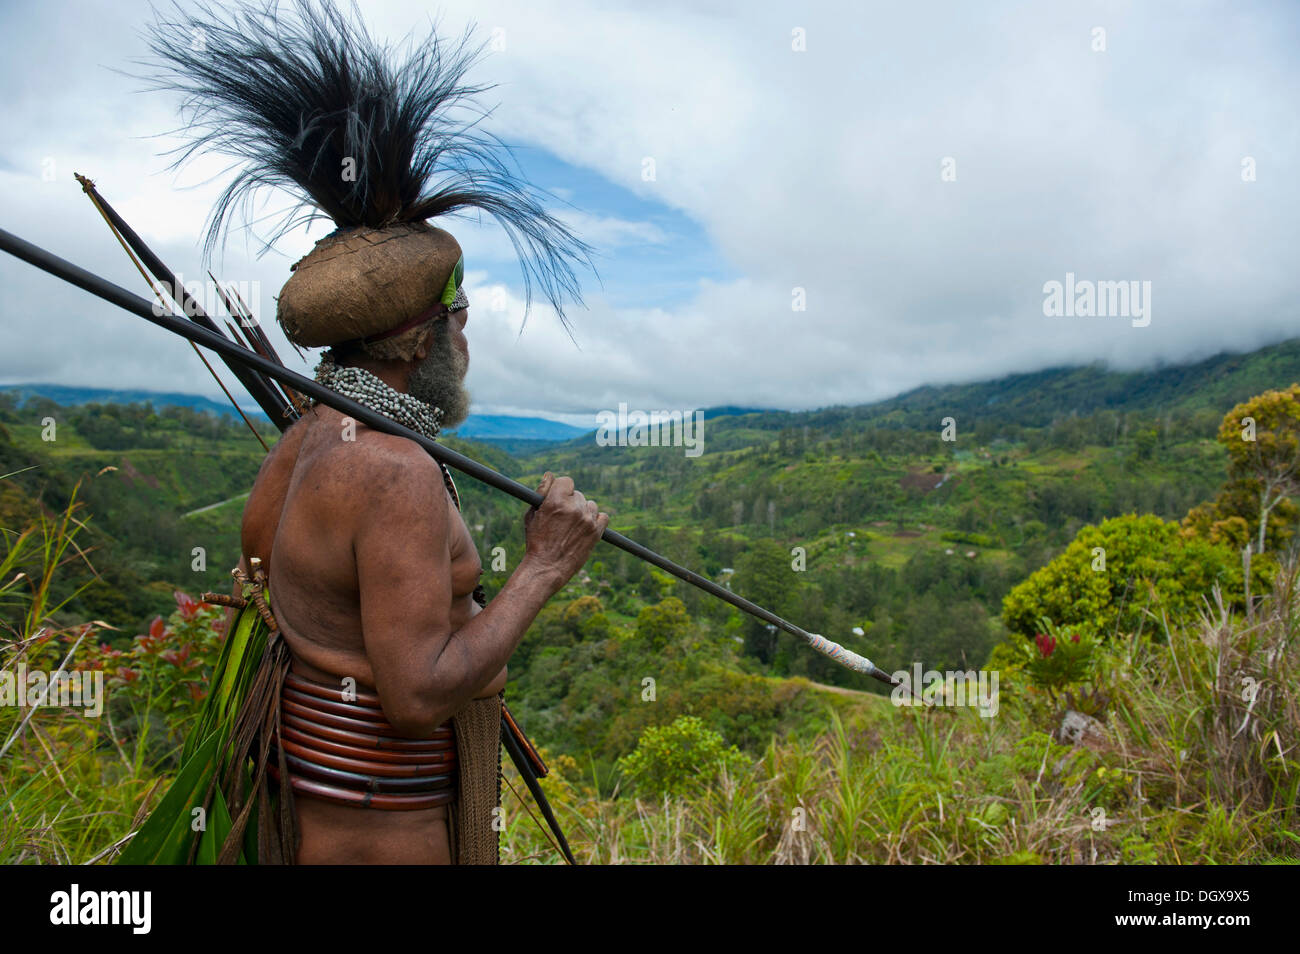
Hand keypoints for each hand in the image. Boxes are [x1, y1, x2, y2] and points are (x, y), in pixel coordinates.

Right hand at [522, 472, 608, 590]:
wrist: (546, 568)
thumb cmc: (536, 541)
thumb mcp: (532, 515)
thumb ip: (541, 492)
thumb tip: (549, 475)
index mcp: (556, 501)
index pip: (566, 481)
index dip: (561, 489)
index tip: (558, 497)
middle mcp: (574, 508)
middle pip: (578, 494)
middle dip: (570, 502)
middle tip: (562, 517)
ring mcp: (587, 521)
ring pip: (591, 505)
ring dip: (583, 511)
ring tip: (572, 526)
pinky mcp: (597, 532)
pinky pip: (603, 517)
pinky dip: (596, 520)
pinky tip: (586, 527)